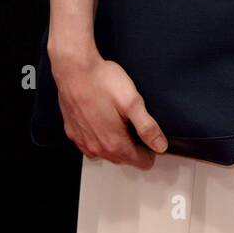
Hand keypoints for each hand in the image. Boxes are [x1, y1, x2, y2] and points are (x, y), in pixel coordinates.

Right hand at [51, 51, 167, 169]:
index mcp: (114, 143)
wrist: (74, 70)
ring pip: (106, 153)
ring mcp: (82, 141)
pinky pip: (90, 145)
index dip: (151, 151)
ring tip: (122, 122)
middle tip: (138, 125)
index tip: (152, 137)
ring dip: (116, 144)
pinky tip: (103, 123)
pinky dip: (99, 139)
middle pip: (123, 159)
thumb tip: (160, 146)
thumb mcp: (132, 102)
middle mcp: (97, 148)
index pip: (140, 162)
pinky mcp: (73, 132)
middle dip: (134, 147)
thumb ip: (147, 127)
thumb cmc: (102, 82)